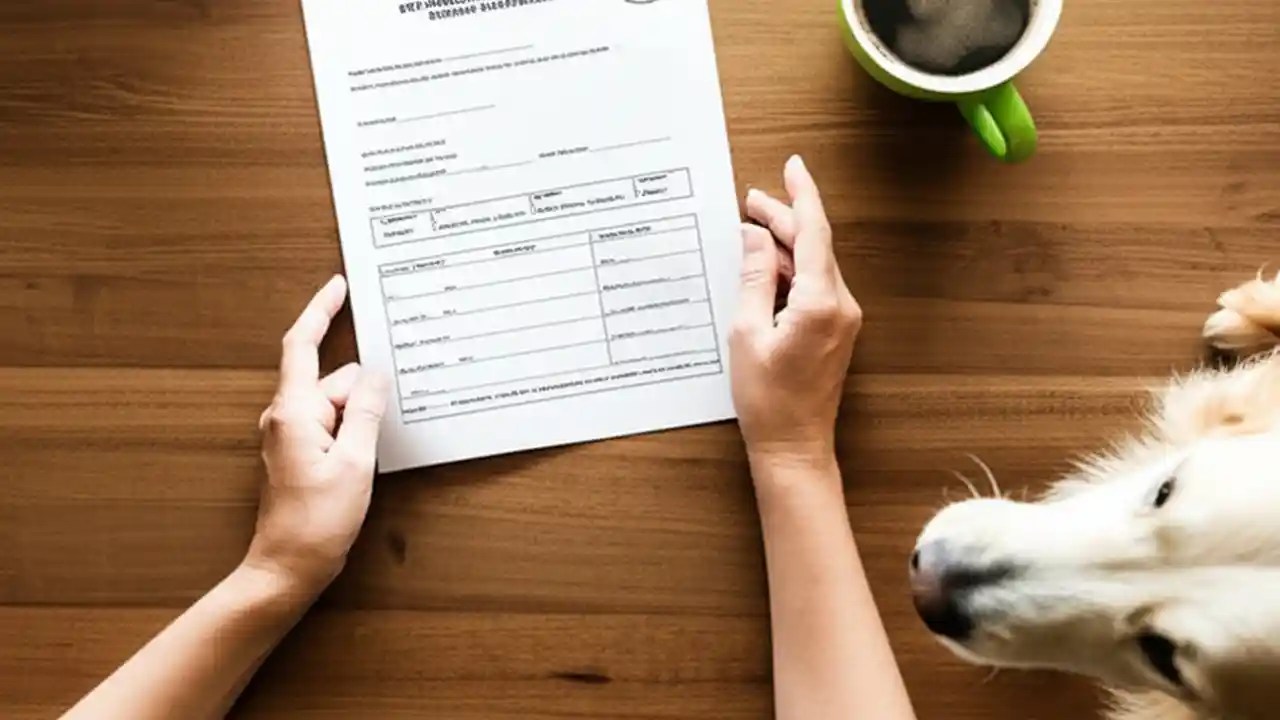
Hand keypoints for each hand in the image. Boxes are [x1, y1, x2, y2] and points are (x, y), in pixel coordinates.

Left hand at [244, 276, 389, 592]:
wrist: (286, 568)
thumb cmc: (316, 522)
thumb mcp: (355, 462)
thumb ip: (366, 412)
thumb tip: (375, 375)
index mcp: (293, 411)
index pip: (303, 345)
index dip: (321, 311)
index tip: (339, 287)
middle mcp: (284, 417)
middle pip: (331, 380)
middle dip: (362, 393)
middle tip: (386, 421)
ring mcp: (288, 436)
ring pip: (334, 406)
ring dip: (359, 419)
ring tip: (371, 455)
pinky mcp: (296, 453)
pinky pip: (330, 425)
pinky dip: (351, 431)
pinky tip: (365, 455)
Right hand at [731, 156, 861, 471]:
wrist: (794, 446)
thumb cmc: (768, 399)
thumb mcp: (746, 332)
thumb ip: (753, 277)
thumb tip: (754, 236)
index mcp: (820, 302)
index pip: (814, 232)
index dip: (801, 196)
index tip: (793, 167)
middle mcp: (840, 305)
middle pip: (814, 246)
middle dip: (783, 219)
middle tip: (749, 202)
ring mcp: (842, 319)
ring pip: (814, 265)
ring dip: (784, 246)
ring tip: (749, 231)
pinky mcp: (835, 331)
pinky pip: (815, 287)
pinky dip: (790, 272)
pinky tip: (764, 269)